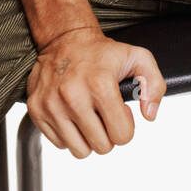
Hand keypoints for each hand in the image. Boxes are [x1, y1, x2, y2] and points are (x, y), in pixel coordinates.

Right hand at [26, 28, 166, 157]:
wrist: (64, 39)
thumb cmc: (101, 53)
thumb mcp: (138, 58)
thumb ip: (154, 86)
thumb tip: (149, 115)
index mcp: (100, 84)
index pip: (122, 135)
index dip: (125, 125)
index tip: (119, 110)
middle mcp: (72, 96)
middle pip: (102, 147)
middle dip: (107, 134)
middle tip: (103, 114)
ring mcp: (51, 104)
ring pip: (79, 151)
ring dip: (87, 138)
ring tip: (88, 116)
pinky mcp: (36, 109)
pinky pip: (59, 144)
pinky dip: (68, 134)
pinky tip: (72, 114)